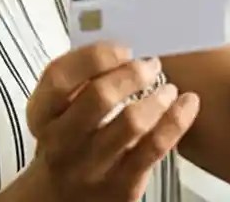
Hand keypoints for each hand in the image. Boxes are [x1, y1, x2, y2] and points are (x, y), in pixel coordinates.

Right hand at [23, 43, 199, 201]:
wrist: (60, 199)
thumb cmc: (68, 142)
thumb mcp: (59, 111)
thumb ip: (81, 79)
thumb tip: (123, 43)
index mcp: (42, 115)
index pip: (59, 77)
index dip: (94, 56)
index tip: (122, 48)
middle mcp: (62, 142)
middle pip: (98, 97)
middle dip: (132, 73)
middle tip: (150, 65)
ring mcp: (91, 166)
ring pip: (131, 123)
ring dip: (158, 97)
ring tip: (169, 87)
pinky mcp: (121, 185)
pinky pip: (155, 147)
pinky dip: (177, 120)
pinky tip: (186, 105)